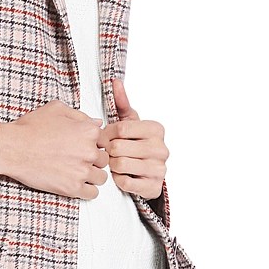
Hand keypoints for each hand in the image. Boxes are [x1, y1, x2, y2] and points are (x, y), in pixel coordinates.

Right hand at [0, 100, 109, 198]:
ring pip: (101, 177)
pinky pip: (92, 193)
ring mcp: (82, 171)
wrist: (12, 149)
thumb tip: (97, 123)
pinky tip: (77, 185)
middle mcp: (89, 151)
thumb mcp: (56, 109)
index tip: (86, 147)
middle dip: (94, 160)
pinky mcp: (72, 188)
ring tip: (78, 173)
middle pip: (104, 160)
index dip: (96, 144)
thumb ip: (80, 116)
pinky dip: (87, 190)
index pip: (105, 141)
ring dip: (92, 176)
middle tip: (78, 160)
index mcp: (88, 131)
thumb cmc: (30, 128)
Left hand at [100, 77, 167, 200]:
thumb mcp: (130, 123)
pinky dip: (119, 180)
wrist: (148, 174)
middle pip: (118, 148)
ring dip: (113, 166)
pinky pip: (125, 182)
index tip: (108, 138)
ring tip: (117, 163)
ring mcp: (159, 168)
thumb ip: (122, 104)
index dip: (108, 135)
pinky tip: (123, 175)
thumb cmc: (136, 145)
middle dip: (110, 152)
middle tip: (112, 153)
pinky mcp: (153, 187)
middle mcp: (161, 148)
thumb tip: (115, 82)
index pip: (120, 129)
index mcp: (156, 129)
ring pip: (120, 165)